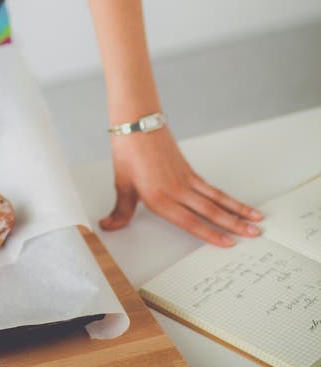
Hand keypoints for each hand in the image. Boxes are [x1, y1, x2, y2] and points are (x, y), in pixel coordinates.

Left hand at [98, 124, 263, 246]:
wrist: (136, 123)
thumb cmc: (128, 150)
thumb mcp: (121, 184)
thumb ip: (121, 211)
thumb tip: (109, 227)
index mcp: (159, 197)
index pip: (189, 221)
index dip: (210, 234)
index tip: (228, 243)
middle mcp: (176, 189)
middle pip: (210, 210)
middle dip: (234, 224)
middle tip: (255, 235)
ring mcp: (185, 179)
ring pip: (216, 198)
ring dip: (238, 210)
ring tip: (256, 220)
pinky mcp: (189, 170)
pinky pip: (211, 187)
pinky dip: (226, 197)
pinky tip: (236, 204)